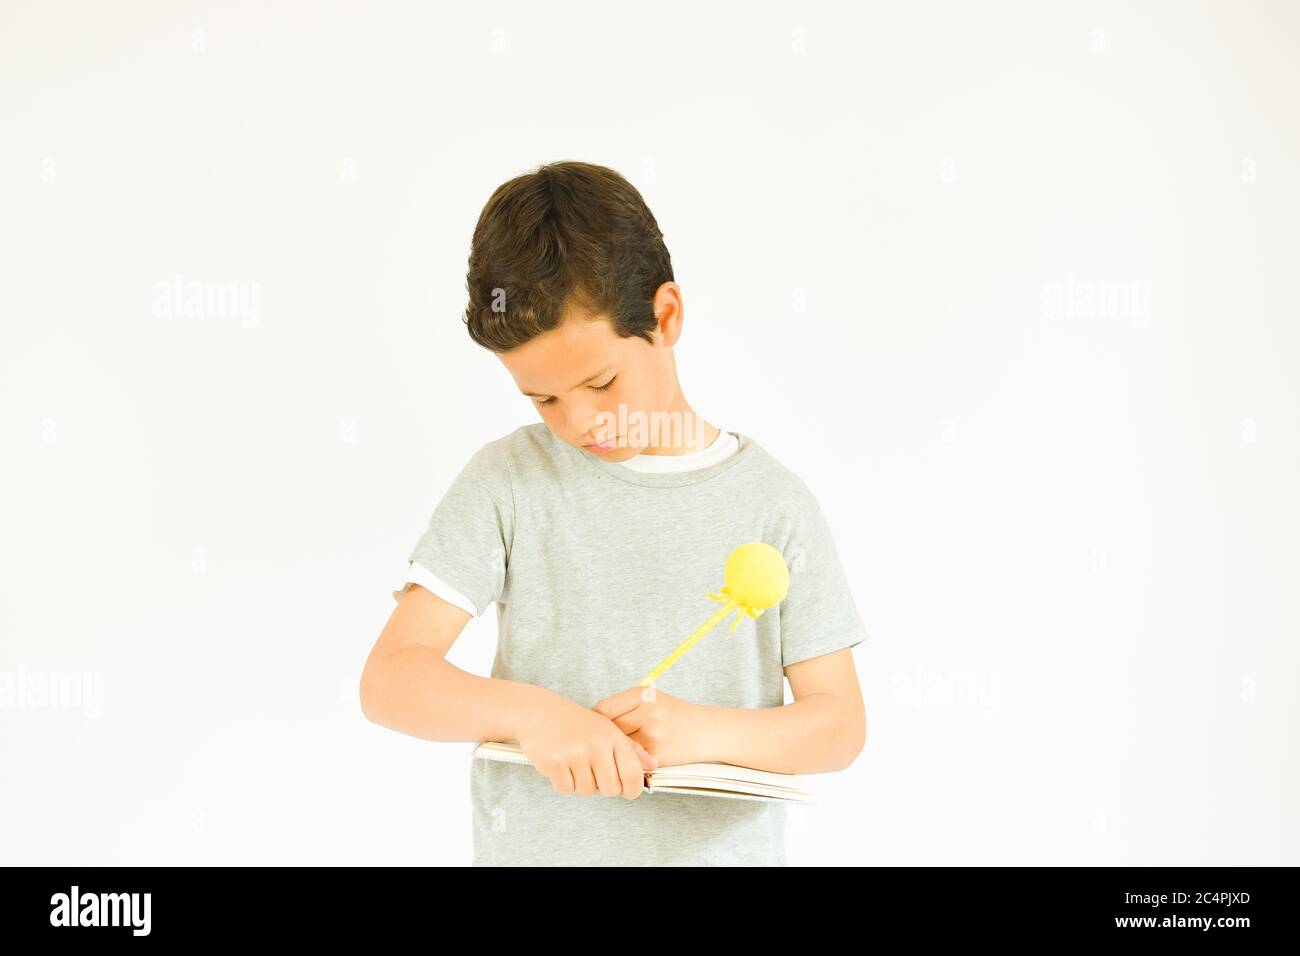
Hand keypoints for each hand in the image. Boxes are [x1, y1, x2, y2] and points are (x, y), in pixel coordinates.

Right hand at [515, 693, 658, 799]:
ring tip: (573, 763)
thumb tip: (653, 765)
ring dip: (580, 783)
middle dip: (602, 787)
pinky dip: (563, 782)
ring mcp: (575, 754)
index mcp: (613, 736)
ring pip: (587, 791)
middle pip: (611, 789)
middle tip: (591, 771)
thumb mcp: (606, 728)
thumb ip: (631, 749)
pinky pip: (567, 789)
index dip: (632, 790)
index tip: (627, 791)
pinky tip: (560, 764)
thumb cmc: (575, 723)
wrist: (538, 712)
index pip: (633, 774)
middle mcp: (597, 745)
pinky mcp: (555, 763)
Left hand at [592, 685, 711, 768]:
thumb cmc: (675, 715)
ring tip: (609, 756)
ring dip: (612, 754)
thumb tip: (591, 722)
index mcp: (642, 695)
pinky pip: (632, 761)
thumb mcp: (652, 700)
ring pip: (619, 748)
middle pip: (609, 730)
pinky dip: (626, 764)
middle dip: (602, 740)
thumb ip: (624, 707)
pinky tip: (625, 764)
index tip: (593, 731)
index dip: (595, 723)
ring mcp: (653, 734)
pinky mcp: (658, 755)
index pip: (603, 710)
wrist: (708, 731)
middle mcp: (647, 712)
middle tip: (597, 747)